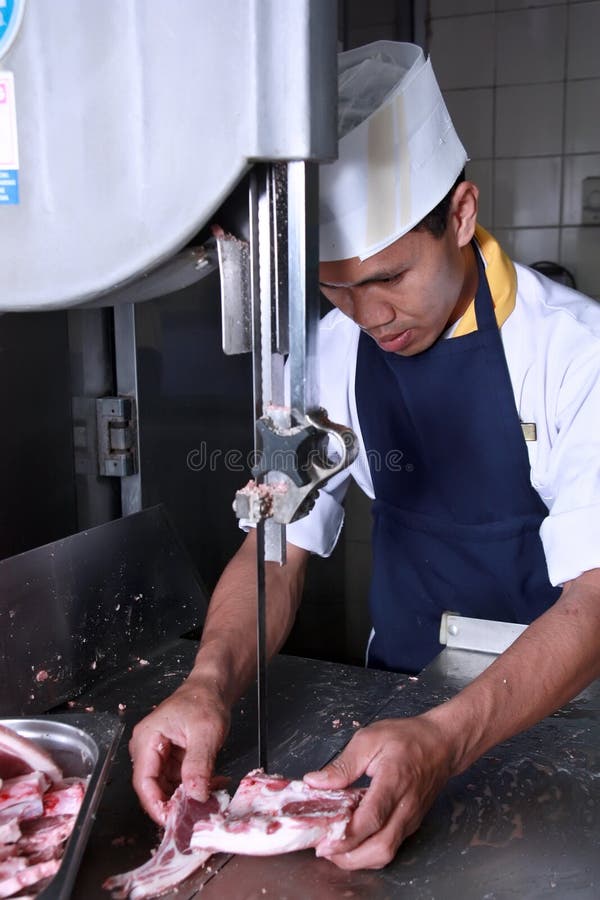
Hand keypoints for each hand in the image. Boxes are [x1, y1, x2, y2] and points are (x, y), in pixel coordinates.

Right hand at [129, 677, 230, 823]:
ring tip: (212, 794)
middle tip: (199, 813)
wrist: (213, 687)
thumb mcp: (205, 733)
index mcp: (147, 739)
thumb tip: (195, 795)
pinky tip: (213, 783)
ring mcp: (159, 755)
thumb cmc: (205, 701)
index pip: (144, 782)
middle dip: (175, 803)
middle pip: (154, 788)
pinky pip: (179, 781)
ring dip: (188, 795)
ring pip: (168, 788)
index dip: (156, 806)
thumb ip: (198, 764)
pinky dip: (195, 785)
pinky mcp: (171, 759)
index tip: (173, 822)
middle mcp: (147, 749)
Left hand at [304, 715, 451, 869]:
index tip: (324, 840)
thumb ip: (343, 764)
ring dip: (358, 859)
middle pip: (380, 847)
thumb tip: (315, 782)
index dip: (347, 834)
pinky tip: (352, 842)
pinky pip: (390, 847)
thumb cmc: (407, 738)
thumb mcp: (370, 739)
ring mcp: (410, 819)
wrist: (443, 744)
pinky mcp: (411, 824)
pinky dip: (368, 852)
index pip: (372, 818)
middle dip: (349, 856)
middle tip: (323, 849)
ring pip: (386, 853)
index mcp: (394, 781)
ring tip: (334, 848)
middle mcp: (405, 807)